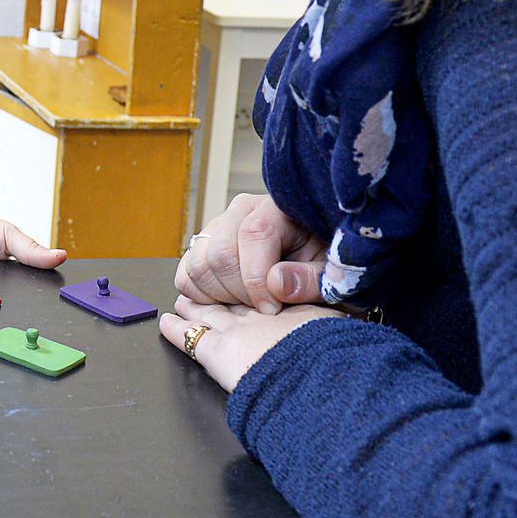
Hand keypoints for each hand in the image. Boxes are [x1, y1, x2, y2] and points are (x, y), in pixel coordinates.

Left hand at [159, 293, 341, 392]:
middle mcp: (262, 315)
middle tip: (209, 285)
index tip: (250, 282)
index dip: (256, 288)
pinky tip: (165, 323)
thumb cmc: (339, 361)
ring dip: (196, 307)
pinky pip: (188, 336)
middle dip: (221, 291)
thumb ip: (338, 324)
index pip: (268, 292)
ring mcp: (237, 331)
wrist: (318, 377)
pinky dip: (175, 329)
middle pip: (235, 298)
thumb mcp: (344, 335)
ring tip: (184, 301)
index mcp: (295, 311)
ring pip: (208, 313)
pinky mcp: (216, 351)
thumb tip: (355, 327)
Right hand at [177, 193, 327, 314]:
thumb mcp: (330, 273)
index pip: (253, 236)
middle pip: (219, 254)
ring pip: (198, 265)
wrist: (315, 253)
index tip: (272, 309)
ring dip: (219, 296)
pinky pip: (186, 273)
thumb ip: (309, 279)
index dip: (257, 279)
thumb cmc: (325, 262)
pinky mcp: (203, 245)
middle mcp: (241, 211)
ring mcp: (217, 226)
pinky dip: (201, 295)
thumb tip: (276, 284)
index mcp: (276, 208)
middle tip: (264, 308)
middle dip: (239, 293)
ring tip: (249, 303)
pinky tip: (229, 300)